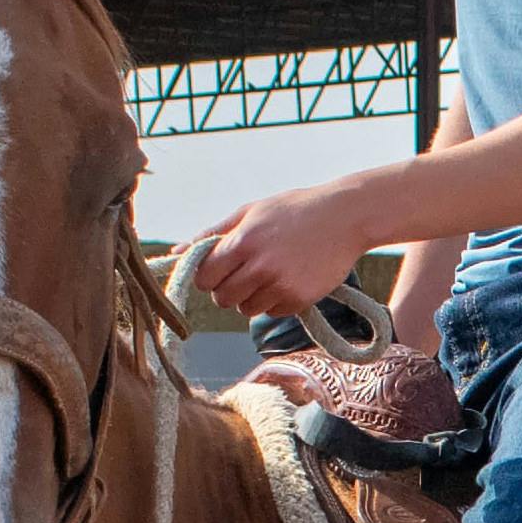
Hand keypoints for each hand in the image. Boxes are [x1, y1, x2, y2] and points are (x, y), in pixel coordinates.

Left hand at [182, 185, 369, 325]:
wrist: (346, 217)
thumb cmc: (294, 210)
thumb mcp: (250, 212)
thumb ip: (212, 234)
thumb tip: (175, 253)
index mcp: (243, 240)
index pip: (204, 277)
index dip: (207, 276)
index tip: (219, 269)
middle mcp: (260, 266)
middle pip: (222, 299)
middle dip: (227, 289)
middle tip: (246, 271)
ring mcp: (281, 285)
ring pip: (245, 310)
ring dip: (251, 297)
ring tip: (270, 273)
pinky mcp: (299, 300)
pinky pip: (272, 312)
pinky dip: (275, 301)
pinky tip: (289, 278)